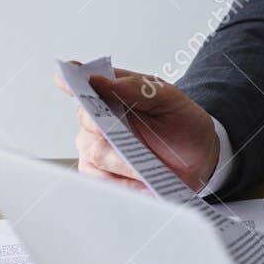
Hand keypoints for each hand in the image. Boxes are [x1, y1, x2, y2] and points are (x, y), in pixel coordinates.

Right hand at [60, 64, 220, 191]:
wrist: (200, 155)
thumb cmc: (183, 122)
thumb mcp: (169, 99)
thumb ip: (135, 88)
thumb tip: (100, 80)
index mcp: (114, 91)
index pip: (84, 84)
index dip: (71, 82)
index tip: (63, 80)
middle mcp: (100, 117)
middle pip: (88, 122)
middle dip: (109, 132)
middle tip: (129, 142)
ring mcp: (98, 145)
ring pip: (94, 154)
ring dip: (122, 163)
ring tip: (146, 167)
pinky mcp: (102, 172)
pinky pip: (101, 180)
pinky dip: (124, 183)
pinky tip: (144, 183)